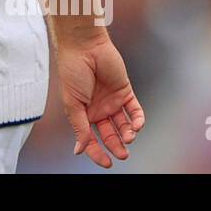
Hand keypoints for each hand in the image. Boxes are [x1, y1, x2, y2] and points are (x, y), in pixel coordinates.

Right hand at [56, 32, 144, 167]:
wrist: (84, 47)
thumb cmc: (72, 71)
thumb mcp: (72, 103)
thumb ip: (79, 127)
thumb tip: (79, 149)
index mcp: (82, 112)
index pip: (91, 138)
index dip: (97, 151)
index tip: (107, 163)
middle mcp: (98, 109)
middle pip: (109, 134)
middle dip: (117, 146)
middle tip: (123, 155)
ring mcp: (112, 100)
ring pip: (123, 124)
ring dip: (128, 134)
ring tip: (129, 137)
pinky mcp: (125, 91)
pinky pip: (134, 109)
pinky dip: (138, 119)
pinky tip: (137, 125)